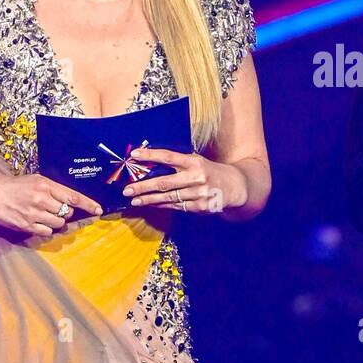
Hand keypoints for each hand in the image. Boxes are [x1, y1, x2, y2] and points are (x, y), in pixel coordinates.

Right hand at [0, 172, 101, 237]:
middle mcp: (41, 199)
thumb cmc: (14, 186)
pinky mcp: (26, 226)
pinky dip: (46, 229)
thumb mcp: (35, 180)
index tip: (98, 210)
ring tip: (44, 215)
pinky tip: (37, 222)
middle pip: (67, 213)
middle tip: (54, 209)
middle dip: (65, 213)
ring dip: (56, 222)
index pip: (73, 197)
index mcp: (45, 185)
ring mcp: (34, 213)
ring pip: (59, 224)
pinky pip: (47, 232)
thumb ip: (53, 189)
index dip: (88, 204)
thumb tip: (72, 200)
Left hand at [122, 147, 245, 213]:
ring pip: (167, 197)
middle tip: (127, 190)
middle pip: (164, 182)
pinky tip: (151, 204)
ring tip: (134, 200)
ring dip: (148, 199)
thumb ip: (179, 162)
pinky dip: (162, 205)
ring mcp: (198, 193)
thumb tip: (152, 162)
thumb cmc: (211, 171)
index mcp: (194, 162)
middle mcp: (196, 177)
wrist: (235, 187)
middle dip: (142, 186)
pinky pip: (176, 206)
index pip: (168, 156)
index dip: (150, 155)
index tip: (134, 155)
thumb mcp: (198, 161)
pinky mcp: (200, 207)